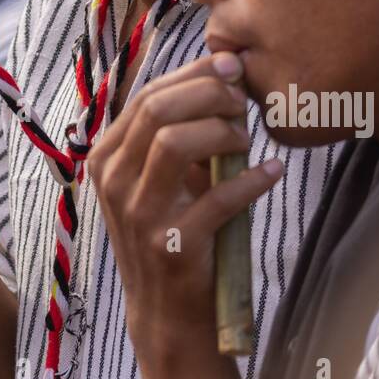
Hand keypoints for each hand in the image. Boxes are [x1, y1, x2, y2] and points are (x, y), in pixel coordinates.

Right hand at [90, 52, 282, 369]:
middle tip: (243, 99)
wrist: (167, 313)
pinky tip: (272, 173)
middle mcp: (113, 181)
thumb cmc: (172, 232)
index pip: (147, 95)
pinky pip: (218, 198)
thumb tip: (223, 82)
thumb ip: (175, 134)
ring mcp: (139, 214)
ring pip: (176, 142)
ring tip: (248, 139)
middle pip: (158, 109)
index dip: (193, 73)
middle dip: (208, 93)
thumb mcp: (159, 180)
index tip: (232, 65)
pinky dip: (252, 180)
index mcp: (106, 157)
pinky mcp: (173, 245)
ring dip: (222, 133)